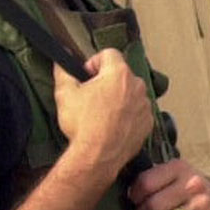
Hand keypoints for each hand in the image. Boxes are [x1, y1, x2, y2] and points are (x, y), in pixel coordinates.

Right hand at [54, 49, 155, 171]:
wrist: (98, 156)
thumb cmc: (83, 125)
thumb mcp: (65, 94)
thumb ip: (63, 72)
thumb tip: (61, 61)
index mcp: (118, 74)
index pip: (109, 53)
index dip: (94, 62)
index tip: (87, 76)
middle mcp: (137, 86)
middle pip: (121, 73)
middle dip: (107, 81)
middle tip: (92, 97)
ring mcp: (145, 105)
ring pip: (131, 93)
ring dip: (118, 98)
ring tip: (102, 113)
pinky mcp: (148, 123)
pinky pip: (138, 111)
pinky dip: (128, 114)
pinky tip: (113, 125)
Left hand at [128, 159, 209, 209]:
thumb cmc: (183, 188)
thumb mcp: (169, 174)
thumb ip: (150, 179)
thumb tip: (127, 193)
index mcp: (179, 168)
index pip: (146, 184)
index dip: (134, 196)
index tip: (135, 200)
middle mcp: (194, 184)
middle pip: (153, 206)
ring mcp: (203, 205)